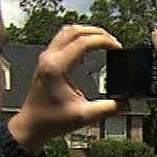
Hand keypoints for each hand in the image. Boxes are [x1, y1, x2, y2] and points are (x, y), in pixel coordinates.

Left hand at [8, 26, 122, 152]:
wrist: (31, 126)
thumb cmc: (51, 121)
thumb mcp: (84, 116)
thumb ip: (107, 109)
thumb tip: (125, 102)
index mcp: (56, 68)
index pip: (83, 42)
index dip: (104, 41)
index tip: (117, 47)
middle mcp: (49, 58)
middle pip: (74, 30)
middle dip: (97, 32)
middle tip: (113, 42)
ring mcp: (46, 58)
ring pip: (67, 32)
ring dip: (86, 33)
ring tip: (103, 41)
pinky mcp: (46, 61)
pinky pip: (63, 40)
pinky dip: (78, 40)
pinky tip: (88, 52)